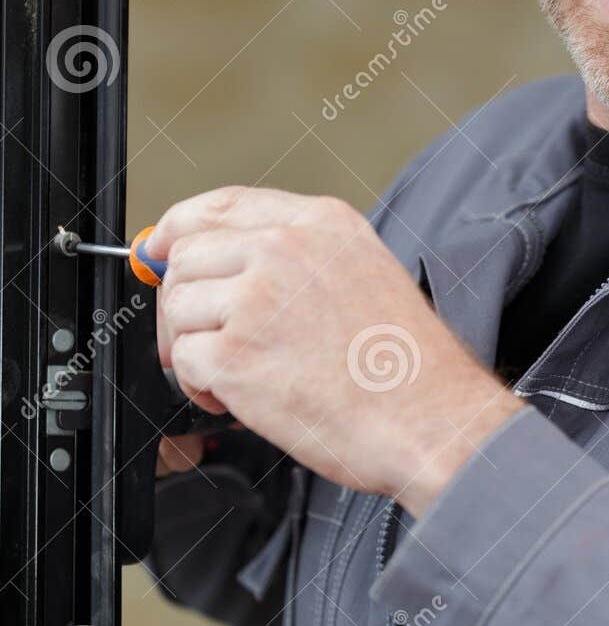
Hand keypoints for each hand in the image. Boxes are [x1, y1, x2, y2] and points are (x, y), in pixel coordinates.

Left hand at [146, 187, 524, 514]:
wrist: (430, 420)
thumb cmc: (407, 365)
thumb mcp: (365, 274)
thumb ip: (296, 258)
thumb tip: (224, 263)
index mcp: (320, 224)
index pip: (221, 205)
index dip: (180, 228)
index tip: (162, 249)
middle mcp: (283, 249)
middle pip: (187, 256)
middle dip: (186, 302)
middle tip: (208, 338)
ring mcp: (256, 299)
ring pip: (177, 308)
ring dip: (193, 347)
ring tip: (236, 375)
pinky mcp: (236, 354)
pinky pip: (184, 360)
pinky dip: (199, 386)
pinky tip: (236, 398)